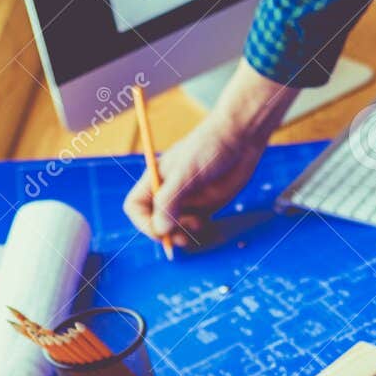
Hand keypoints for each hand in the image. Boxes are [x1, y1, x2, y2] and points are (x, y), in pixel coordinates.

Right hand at [123, 61, 293, 246]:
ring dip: (183, 234)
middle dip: (166, 233)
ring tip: (198, 225)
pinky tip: (207, 223)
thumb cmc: (209, 148)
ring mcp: (187, 200)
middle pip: (155, 222)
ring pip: (175, 228)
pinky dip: (198, 232)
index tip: (161, 230)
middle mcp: (169, 192)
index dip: (143, 222)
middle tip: (182, 237)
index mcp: (156, 180)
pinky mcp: (205, 206)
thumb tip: (159, 229)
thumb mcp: (186, 173)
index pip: (135, 207)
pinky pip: (195, 227)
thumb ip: (170, 201)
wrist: (240, 138)